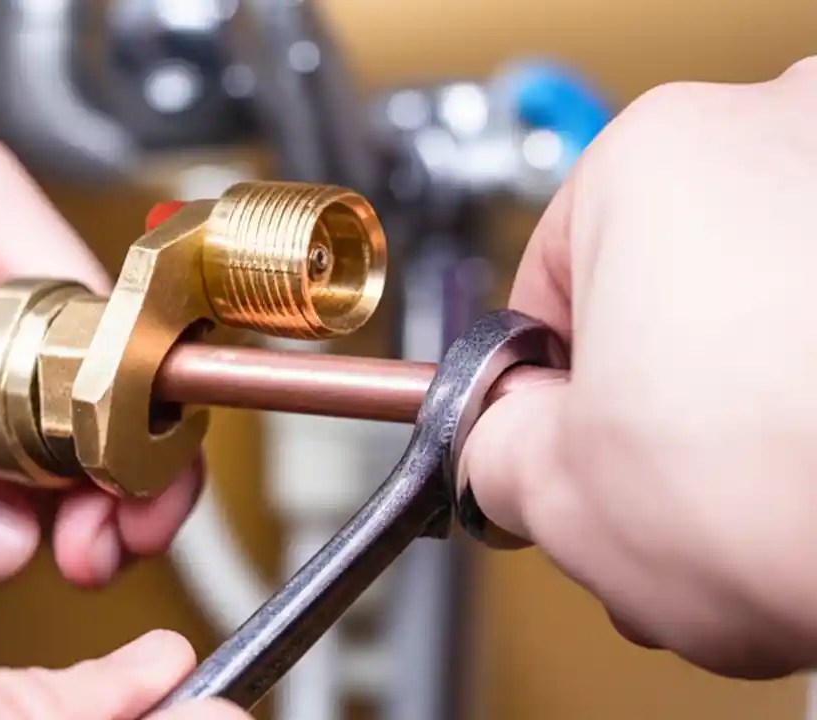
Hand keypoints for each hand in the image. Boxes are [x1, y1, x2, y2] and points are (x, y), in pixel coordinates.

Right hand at [462, 57, 816, 677]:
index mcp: (659, 157)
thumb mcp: (556, 495)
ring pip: (780, 306)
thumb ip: (489, 447)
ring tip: (763, 498)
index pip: (552, 285)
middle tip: (670, 488)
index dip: (552, 389)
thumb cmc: (799, 492)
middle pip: (675, 288)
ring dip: (758, 398)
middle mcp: (795, 129)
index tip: (572, 443)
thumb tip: (500, 439)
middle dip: (665, 400)